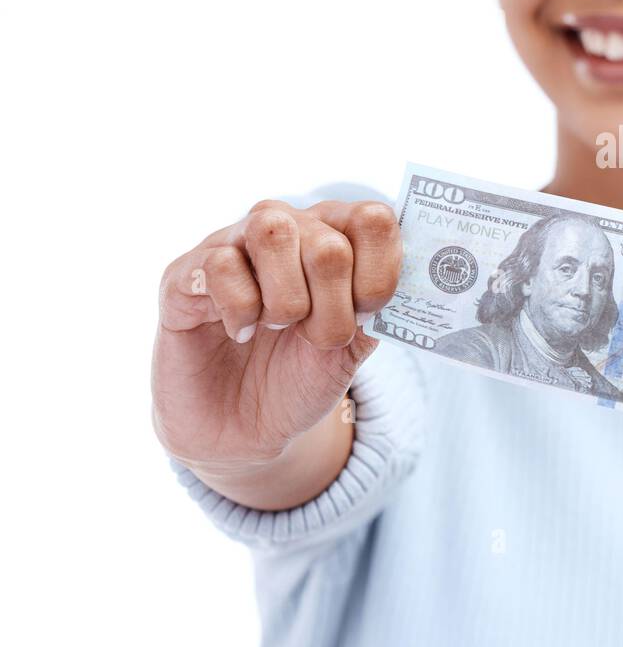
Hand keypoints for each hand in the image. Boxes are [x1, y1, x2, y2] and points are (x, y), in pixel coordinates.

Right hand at [151, 199, 401, 470]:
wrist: (245, 428)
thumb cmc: (303, 375)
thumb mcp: (356, 343)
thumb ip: (381, 302)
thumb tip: (412, 273)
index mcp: (336, 233)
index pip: (374, 218)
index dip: (380, 273)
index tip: (369, 313)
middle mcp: (287, 225)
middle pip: (328, 238)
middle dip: (333, 306)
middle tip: (317, 336)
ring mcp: (232, 242)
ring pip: (272, 231)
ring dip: (287, 301)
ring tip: (276, 327)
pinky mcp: (185, 272)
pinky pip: (220, 265)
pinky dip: (240, 311)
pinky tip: (240, 332)